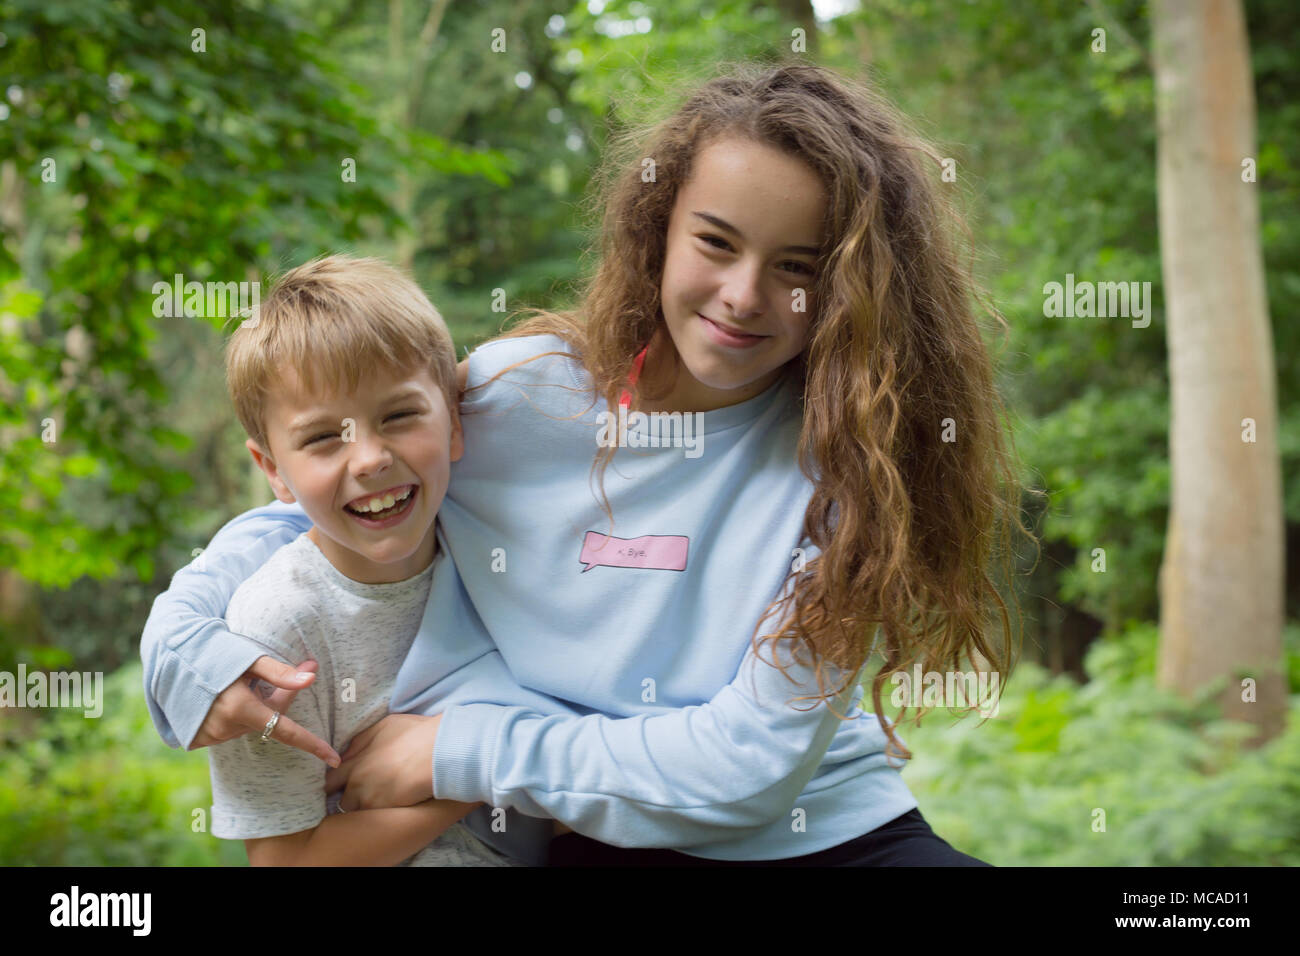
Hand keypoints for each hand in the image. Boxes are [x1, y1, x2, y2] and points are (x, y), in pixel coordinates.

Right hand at [188, 656, 341, 767]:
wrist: (170, 657)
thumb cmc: (216, 652)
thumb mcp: (250, 658)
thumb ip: (281, 673)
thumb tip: (311, 678)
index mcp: (240, 708)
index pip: (286, 731)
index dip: (312, 744)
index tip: (334, 759)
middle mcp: (225, 727)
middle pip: (267, 721)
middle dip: (271, 702)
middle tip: (251, 679)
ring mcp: (209, 736)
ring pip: (248, 726)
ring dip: (249, 710)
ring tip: (228, 688)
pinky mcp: (198, 739)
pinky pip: (229, 730)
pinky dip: (232, 717)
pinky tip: (217, 701)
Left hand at [325, 713, 442, 810]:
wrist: (439, 753)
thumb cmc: (415, 734)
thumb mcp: (384, 726)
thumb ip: (361, 741)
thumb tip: (347, 752)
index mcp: (355, 763)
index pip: (330, 781)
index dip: (332, 784)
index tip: (338, 784)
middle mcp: (358, 785)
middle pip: (342, 801)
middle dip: (347, 799)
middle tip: (358, 795)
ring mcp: (372, 801)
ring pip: (358, 812)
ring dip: (364, 808)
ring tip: (378, 801)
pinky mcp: (388, 812)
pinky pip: (376, 818)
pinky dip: (380, 814)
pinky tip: (391, 806)